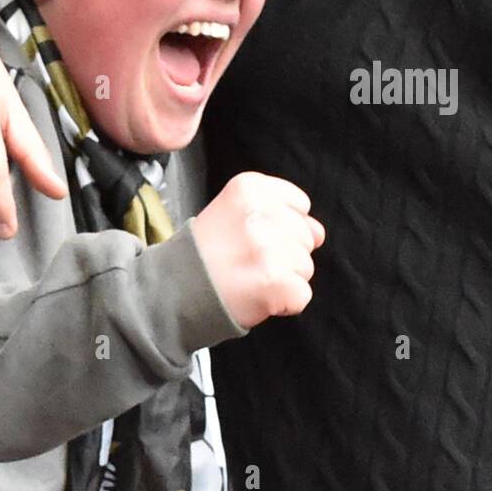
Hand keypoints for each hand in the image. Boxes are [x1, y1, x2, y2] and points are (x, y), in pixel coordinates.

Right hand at [191, 173, 325, 328]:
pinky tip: (256, 297)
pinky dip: (284, 303)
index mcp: (250, 187)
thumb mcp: (237, 214)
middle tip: (246, 261)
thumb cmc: (206, 252)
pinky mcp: (275, 281)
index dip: (280, 227)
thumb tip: (319, 232)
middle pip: (305, 237)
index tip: (250, 237)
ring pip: (306, 267)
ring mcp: (268, 247)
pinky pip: (302, 295)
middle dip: (284, 254)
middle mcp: (260, 212)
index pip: (299, 205)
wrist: (172, 291)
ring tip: (248, 278)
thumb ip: (283, 215)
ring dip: (283, 279)